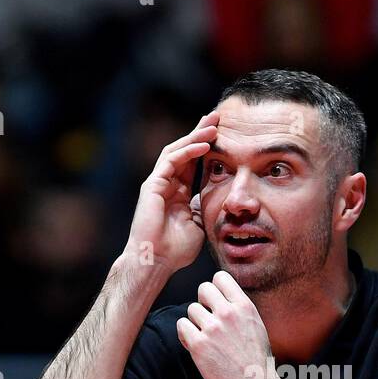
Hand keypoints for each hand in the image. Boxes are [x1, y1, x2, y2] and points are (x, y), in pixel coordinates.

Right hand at [125, 110, 218, 277]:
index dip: (207, 148)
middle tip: (218, 117)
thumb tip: (216, 198)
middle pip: (185, 150)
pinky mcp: (152, 185)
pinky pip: (171, 161)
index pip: (194, 162)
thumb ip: (203, 207)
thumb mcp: (197, 224)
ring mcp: (158, 183)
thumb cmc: (175, 250)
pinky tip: (204, 144)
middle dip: (201, 133)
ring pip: (177, 151)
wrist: (157, 261)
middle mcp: (167, 183)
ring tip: (214, 125)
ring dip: (196, 137)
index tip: (225, 135)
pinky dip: (188, 151)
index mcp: (178, 192)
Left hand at [175, 271, 273, 378]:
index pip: (220, 278)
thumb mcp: (255, 325)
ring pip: (191, 309)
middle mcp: (228, 313)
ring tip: (204, 336)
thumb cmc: (255, 359)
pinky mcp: (198, 344)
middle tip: (208, 318)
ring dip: (195, 322)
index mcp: (244, 306)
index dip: (215, 288)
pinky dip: (185, 335)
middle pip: (203, 289)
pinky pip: (182, 326)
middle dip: (203, 302)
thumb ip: (238, 309)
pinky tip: (195, 344)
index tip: (216, 301)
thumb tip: (220, 298)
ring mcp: (212, 328)